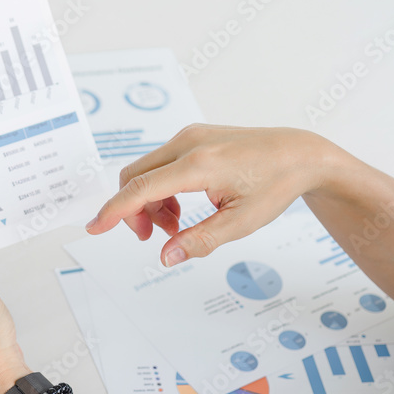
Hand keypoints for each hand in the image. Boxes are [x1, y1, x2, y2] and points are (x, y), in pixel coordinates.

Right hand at [85, 124, 338, 265]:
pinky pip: (159, 164)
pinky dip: (160, 189)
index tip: (95, 228)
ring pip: (145, 171)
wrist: (299, 154)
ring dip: (149, 202)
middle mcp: (188, 144)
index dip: (113, 211)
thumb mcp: (241, 223)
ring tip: (175, 225)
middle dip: (133, 212)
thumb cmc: (275, 185)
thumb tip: (165, 257)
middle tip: (155, 237)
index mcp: (199, 165)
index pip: (140, 189)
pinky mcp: (192, 137)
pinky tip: (181, 207)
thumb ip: (199, 240)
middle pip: (134, 178)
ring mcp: (189, 137)